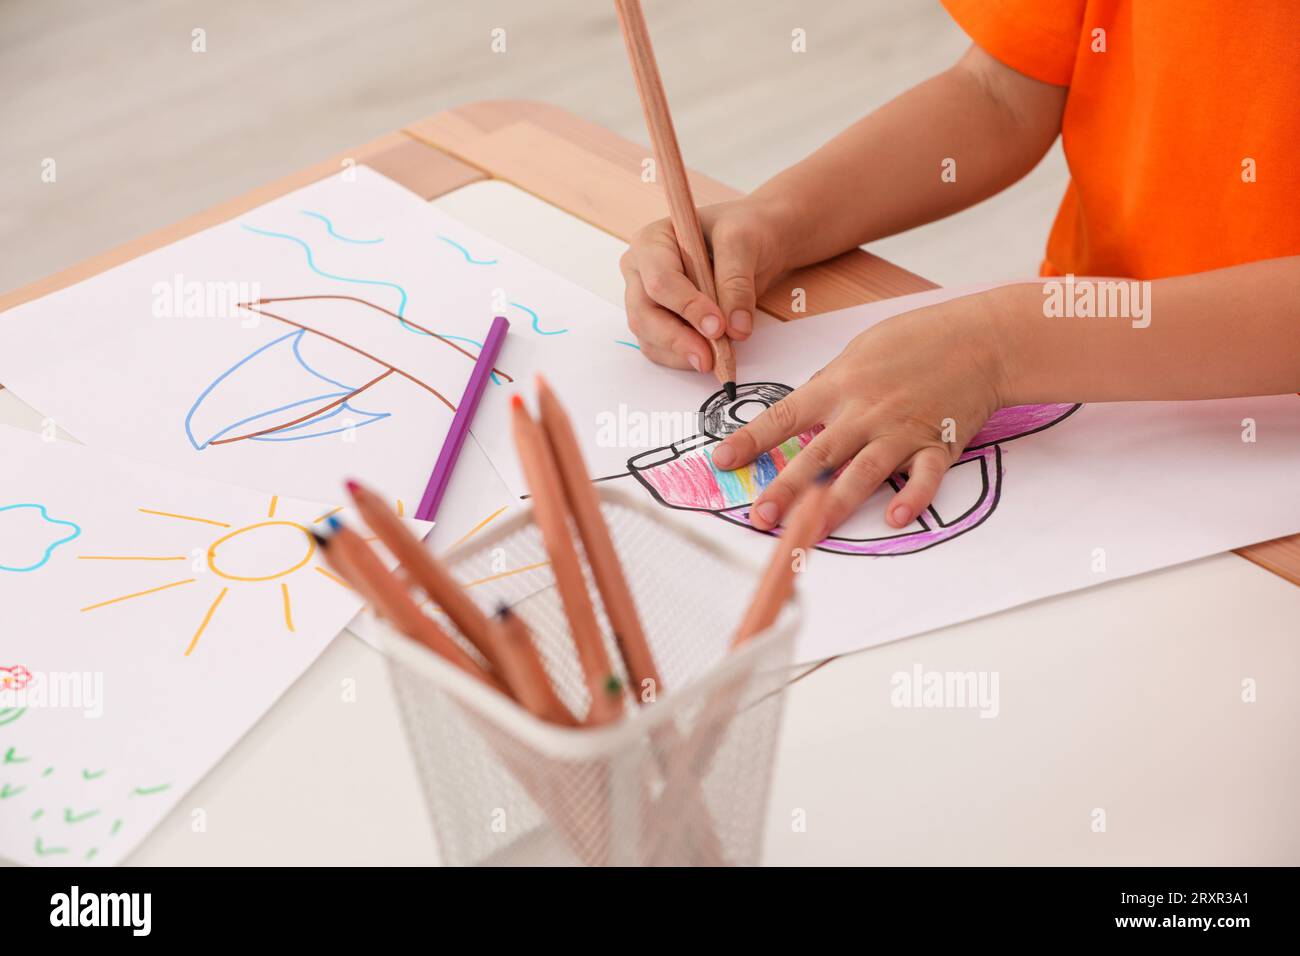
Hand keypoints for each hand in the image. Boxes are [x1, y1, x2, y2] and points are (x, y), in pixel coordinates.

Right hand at [619, 199, 788, 370]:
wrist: (753, 245)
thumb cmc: (742, 231)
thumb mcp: (743, 242)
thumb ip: (736, 282)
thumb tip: (735, 328)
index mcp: (652, 242)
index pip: (659, 281)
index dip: (687, 307)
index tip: (718, 327)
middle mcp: (640, 271)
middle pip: (644, 314)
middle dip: (677, 339)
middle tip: (710, 358)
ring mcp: (646, 299)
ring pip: (648, 337)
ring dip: (680, 353)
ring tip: (716, 359)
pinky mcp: (658, 321)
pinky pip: (660, 348)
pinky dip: (682, 358)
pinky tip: (708, 357)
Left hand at [709, 290, 1014, 533]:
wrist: (979, 338)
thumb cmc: (917, 339)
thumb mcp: (858, 351)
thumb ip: (828, 386)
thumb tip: (801, 410)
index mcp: (838, 386)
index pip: (783, 416)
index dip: (750, 441)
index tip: (721, 461)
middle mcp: (865, 412)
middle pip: (817, 455)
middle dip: (785, 488)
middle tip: (759, 517)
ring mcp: (902, 430)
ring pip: (862, 473)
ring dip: (833, 506)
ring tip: (808, 533)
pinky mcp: (938, 444)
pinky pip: (924, 477)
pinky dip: (911, 498)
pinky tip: (894, 519)